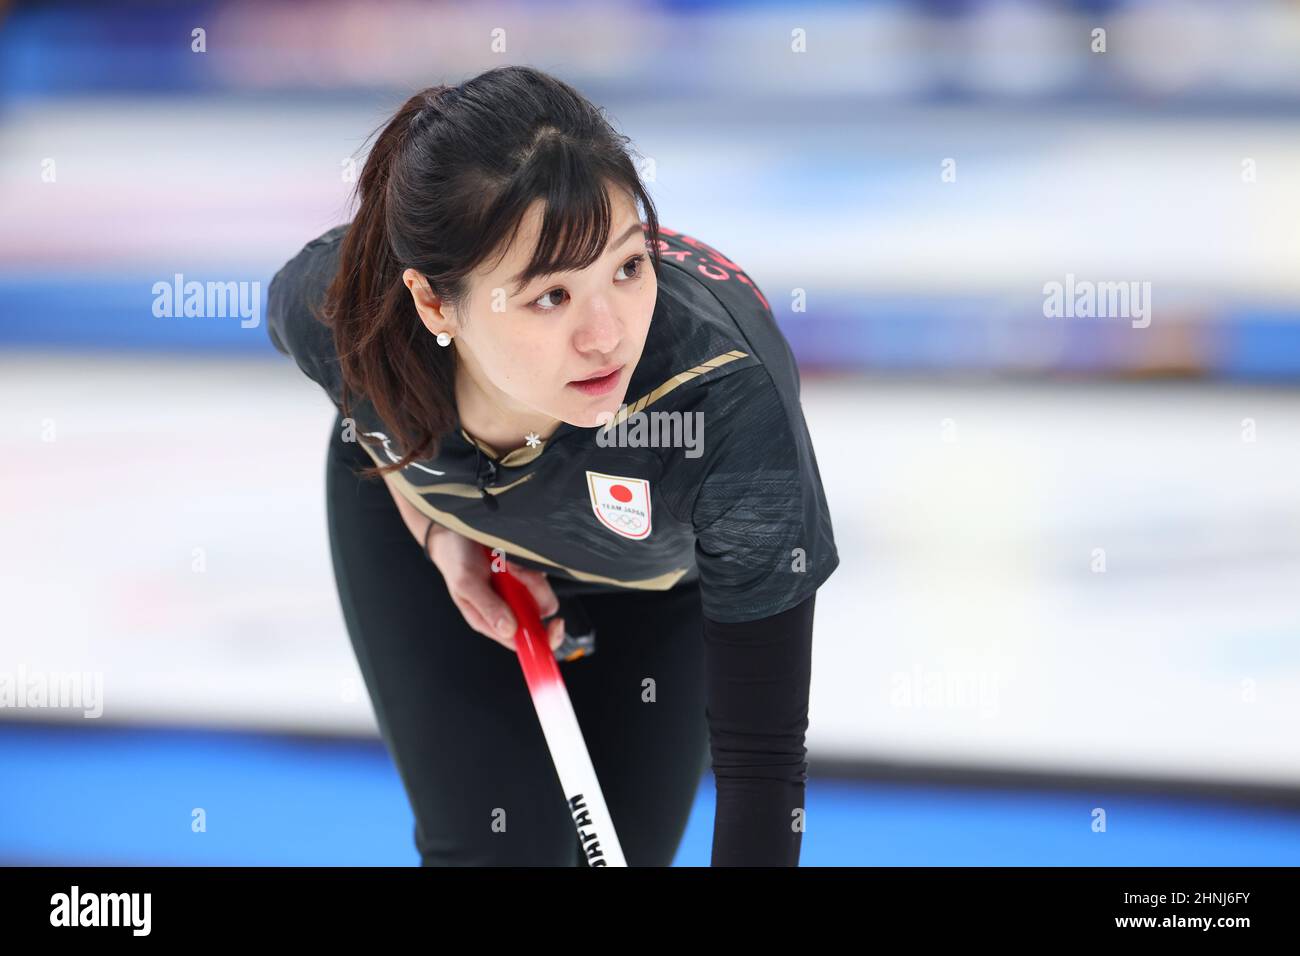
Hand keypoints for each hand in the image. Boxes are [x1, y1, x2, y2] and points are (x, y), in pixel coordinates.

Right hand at [426, 523, 564, 652]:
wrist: (455, 528)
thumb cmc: (455, 559)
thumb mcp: (467, 583)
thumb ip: (488, 607)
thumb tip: (510, 630)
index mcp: (491, 621)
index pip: (523, 642)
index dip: (544, 639)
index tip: (555, 624)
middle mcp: (508, 609)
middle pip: (539, 613)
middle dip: (533, 591)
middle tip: (514, 572)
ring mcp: (517, 590)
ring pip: (541, 591)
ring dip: (528, 573)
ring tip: (506, 561)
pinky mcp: (524, 572)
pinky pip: (539, 570)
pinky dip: (528, 561)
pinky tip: (509, 554)